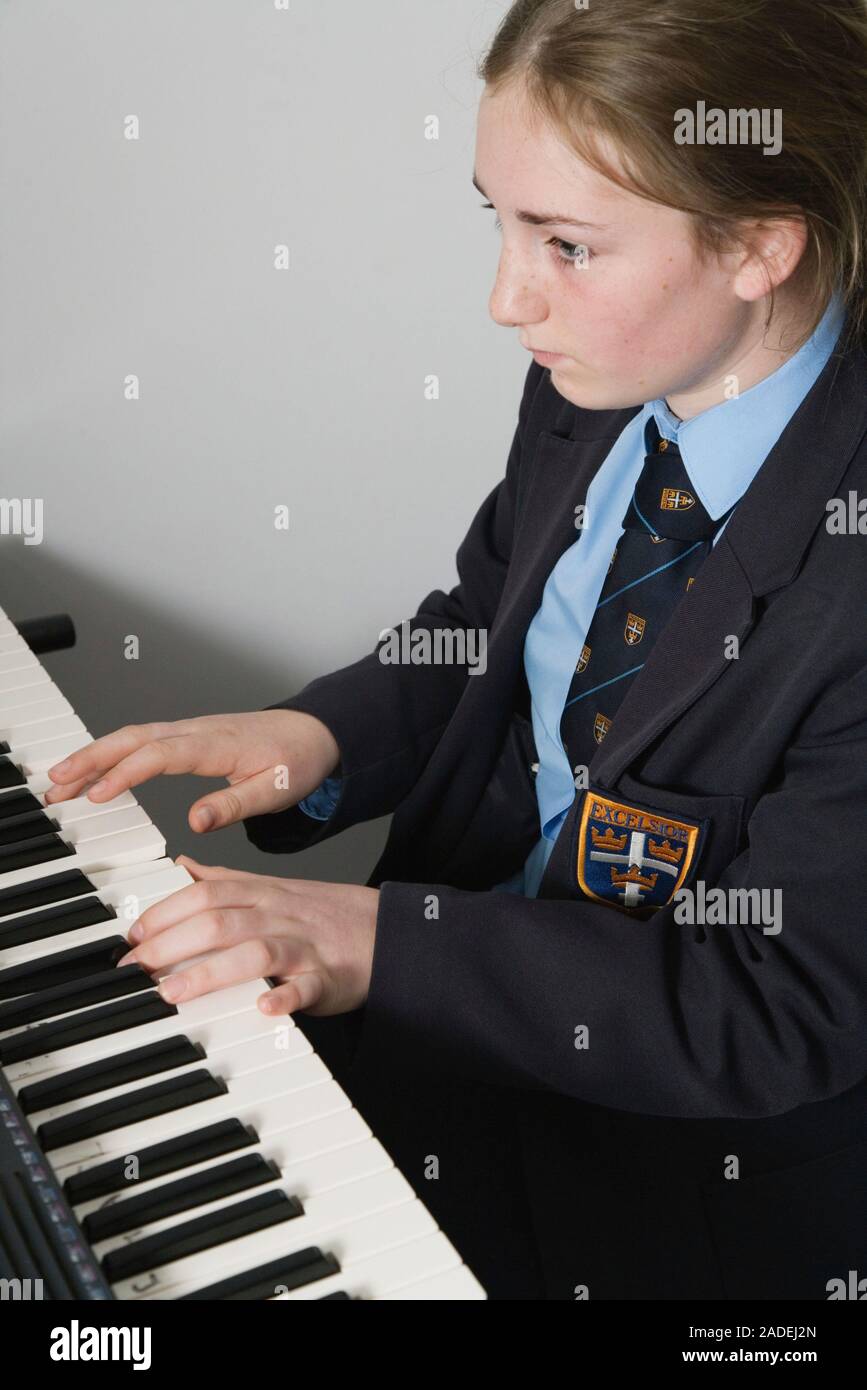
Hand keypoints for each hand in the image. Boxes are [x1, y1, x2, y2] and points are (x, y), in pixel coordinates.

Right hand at [43, 710, 339, 831]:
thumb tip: (195, 821)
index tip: (97, 794)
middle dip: (90, 758)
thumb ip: (233, 806)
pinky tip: (93, 770)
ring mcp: (188, 731)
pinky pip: (140, 739)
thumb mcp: (274, 790)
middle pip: (132, 738)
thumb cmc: (296, 761)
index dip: (125, 773)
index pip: (158, 754)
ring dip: (93, 755)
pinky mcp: (187, 736)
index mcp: (214, 744)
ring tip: (60, 779)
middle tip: (56, 783)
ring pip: (131, 736)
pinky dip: (111, 752)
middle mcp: (195, 732)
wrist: (315, 733)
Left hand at [117, 855, 377, 1015]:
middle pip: (219, 920)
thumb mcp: (273, 888)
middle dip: (171, 943)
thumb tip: (181, 866)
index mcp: (262, 895)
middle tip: (137, 968)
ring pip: (254, 951)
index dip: (164, 912)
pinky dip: (286, 997)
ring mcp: (303, 947)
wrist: (387, 932)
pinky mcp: (328, 980)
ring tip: (174, 993)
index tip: (132, 936)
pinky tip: (264, 1007)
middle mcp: (278, 916)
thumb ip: (225, 880)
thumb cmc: (322, 915)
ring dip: (210, 972)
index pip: (205, 894)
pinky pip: (307, 986)